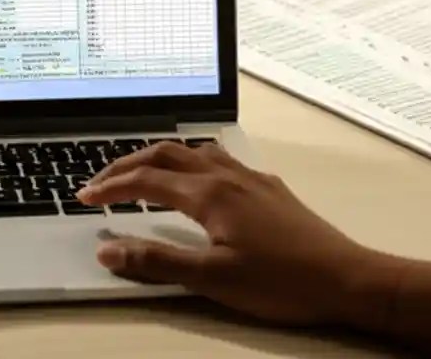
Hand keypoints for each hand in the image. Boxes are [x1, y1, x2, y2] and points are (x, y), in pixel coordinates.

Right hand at [76, 141, 379, 325]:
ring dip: (161, 156)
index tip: (84, 198)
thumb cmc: (283, 282)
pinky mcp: (270, 189)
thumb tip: (109, 249)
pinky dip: (192, 161)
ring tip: (140, 172)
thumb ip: (157, 263)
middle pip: (167, 153)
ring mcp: (252, 179)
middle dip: (128, 163)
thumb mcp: (212, 279)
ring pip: (196, 150)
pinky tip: (197, 181)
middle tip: (100, 182)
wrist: (346, 277)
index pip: (146, 180)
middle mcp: (230, 177)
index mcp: (211, 194)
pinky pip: (221, 160)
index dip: (111, 187)